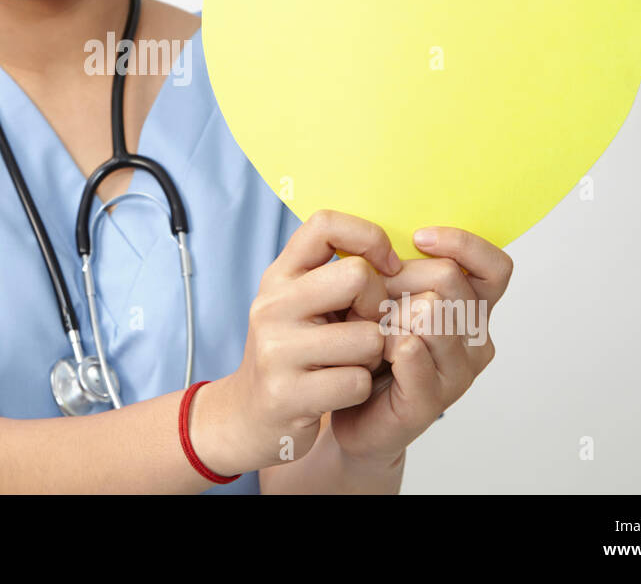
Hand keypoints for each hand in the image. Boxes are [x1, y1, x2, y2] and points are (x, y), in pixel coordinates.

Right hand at [201, 210, 400, 474]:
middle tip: (364, 326)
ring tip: (349, 363)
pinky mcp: (287, 394)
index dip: (369, 237)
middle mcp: (272, 305)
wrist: (248, 415)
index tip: (387, 267)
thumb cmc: (291, 352)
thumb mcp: (299, 302)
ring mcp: (276, 350)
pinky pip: (357, 382)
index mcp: (279, 275)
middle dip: (377, 305)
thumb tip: (391, 261)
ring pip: (367, 337)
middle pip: (357, 276)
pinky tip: (338, 391)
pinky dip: (359, 389)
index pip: (325, 224)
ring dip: (372, 356)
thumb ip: (332, 275)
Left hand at [327, 226, 512, 467]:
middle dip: (399, 279)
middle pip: (450, 280)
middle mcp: (475, 339)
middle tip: (368, 300)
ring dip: (386, 313)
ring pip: (431, 313)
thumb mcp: (385, 294)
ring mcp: (458, 373)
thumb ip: (400, 266)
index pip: (494, 267)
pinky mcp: (431, 400)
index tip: (418, 237)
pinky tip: (373, 349)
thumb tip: (391, 231)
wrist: (345, 404)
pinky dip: (387, 343)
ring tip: (367, 329)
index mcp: (473, 308)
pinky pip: (414, 353)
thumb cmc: (366, 342)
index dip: (462, 244)